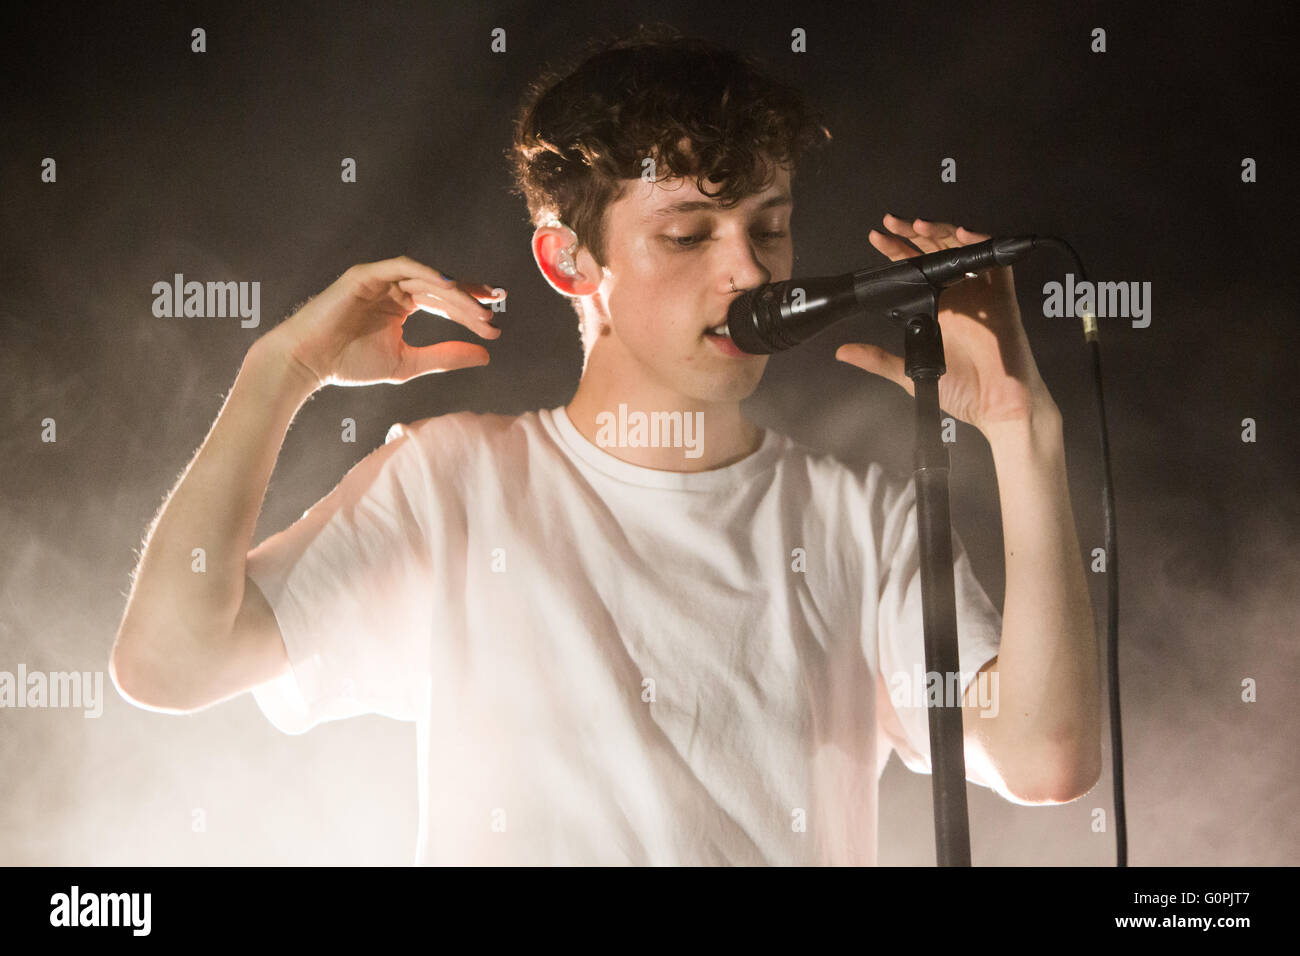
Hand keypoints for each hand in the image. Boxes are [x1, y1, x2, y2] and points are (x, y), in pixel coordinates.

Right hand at [262, 255, 505, 388]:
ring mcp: (379, 278)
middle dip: (469, 303)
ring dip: (454, 293)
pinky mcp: (365, 274)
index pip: (444, 301)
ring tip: (478, 311)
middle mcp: (393, 287)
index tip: (494, 325)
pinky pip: (402, 267)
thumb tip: (485, 355)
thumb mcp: (408, 363)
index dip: (470, 310)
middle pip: (441, 289)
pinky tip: (449, 287)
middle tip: (492, 319)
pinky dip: (426, 273)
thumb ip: (444, 356)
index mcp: (402, 304)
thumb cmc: (351, 363)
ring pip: (427, 278)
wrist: (310, 363)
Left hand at [835, 215, 1056, 434]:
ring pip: (961, 248)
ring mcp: (979, 292)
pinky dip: (981, 243)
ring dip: (942, 231)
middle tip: (892, 223)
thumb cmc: (963, 391)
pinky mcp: (1002, 295)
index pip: (913, 270)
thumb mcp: (910, 372)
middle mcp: (957, 295)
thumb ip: (878, 359)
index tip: (876, 240)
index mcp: (936, 308)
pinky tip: (962, 235)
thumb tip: (843, 352)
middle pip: (935, 252)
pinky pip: (995, 261)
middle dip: (913, 233)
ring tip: (919, 225)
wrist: (997, 406)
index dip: (896, 252)